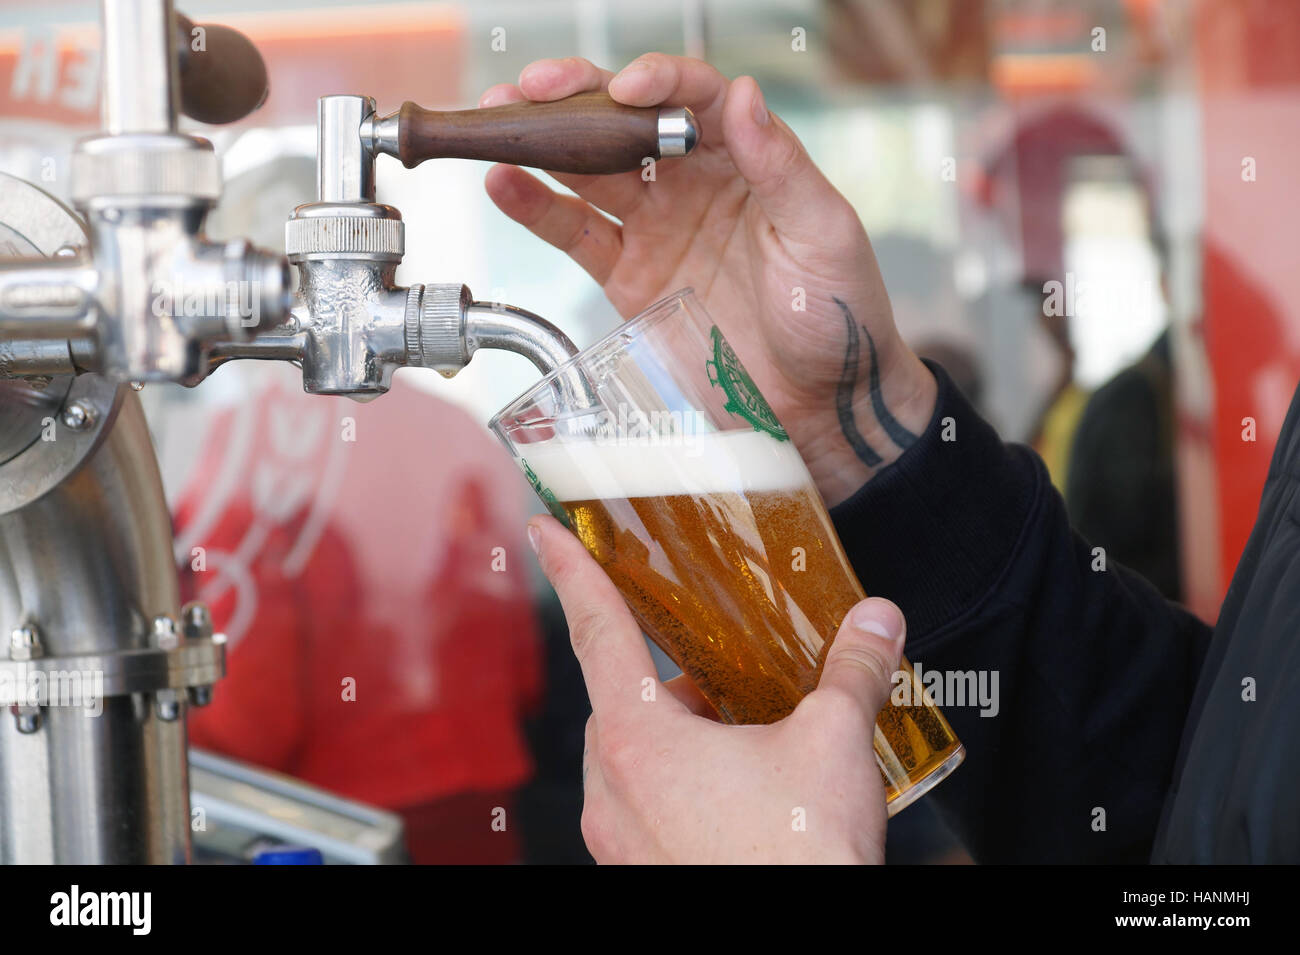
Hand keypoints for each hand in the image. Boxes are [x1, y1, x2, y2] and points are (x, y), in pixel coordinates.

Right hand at [481, 55, 936, 505]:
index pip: (694, 97)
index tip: (626, 88)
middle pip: (627, 121)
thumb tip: (744, 94)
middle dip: (578, 96)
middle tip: (535, 86)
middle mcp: (696, 183)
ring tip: (500, 119)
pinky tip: (505, 183)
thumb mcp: (823, 234)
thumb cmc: (839, 315)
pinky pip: (577, 233)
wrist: (819, 403)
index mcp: (748, 160)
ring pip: (590, 170)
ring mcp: (658, 228)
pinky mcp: (631, 277)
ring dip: (543, 141)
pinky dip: (537, 208)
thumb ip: (780, 165)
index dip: (657, 81)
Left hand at [528, 514, 905, 863]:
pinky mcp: (639, 873)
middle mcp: (613, 788)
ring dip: (679, 741)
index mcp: (640, 738)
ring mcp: (619, 839)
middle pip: (624, 702)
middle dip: (674, 687)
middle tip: (729, 685)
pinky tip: (739, 800)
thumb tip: (874, 624)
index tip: (543, 534)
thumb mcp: (833, 745)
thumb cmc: (798, 858)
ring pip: (633, 759)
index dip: (571, 572)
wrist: (803, 943)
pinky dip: (680, 789)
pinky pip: (644, 809)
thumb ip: (851, 672)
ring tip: (748, 749)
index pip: (597, 630)